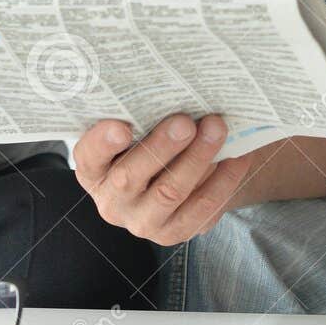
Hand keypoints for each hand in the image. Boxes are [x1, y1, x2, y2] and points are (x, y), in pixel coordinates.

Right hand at [73, 114, 252, 245]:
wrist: (170, 179)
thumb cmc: (147, 144)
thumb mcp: (136, 132)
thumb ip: (143, 118)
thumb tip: (175, 91)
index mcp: (94, 171)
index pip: (89, 157)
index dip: (102, 143)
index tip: (122, 127)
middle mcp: (111, 202)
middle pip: (130, 177)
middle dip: (161, 147)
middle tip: (186, 122)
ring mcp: (142, 222)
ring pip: (169, 193)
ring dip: (196, 158)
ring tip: (216, 128)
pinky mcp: (174, 233)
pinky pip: (201, 208)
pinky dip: (223, 179)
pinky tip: (237, 155)